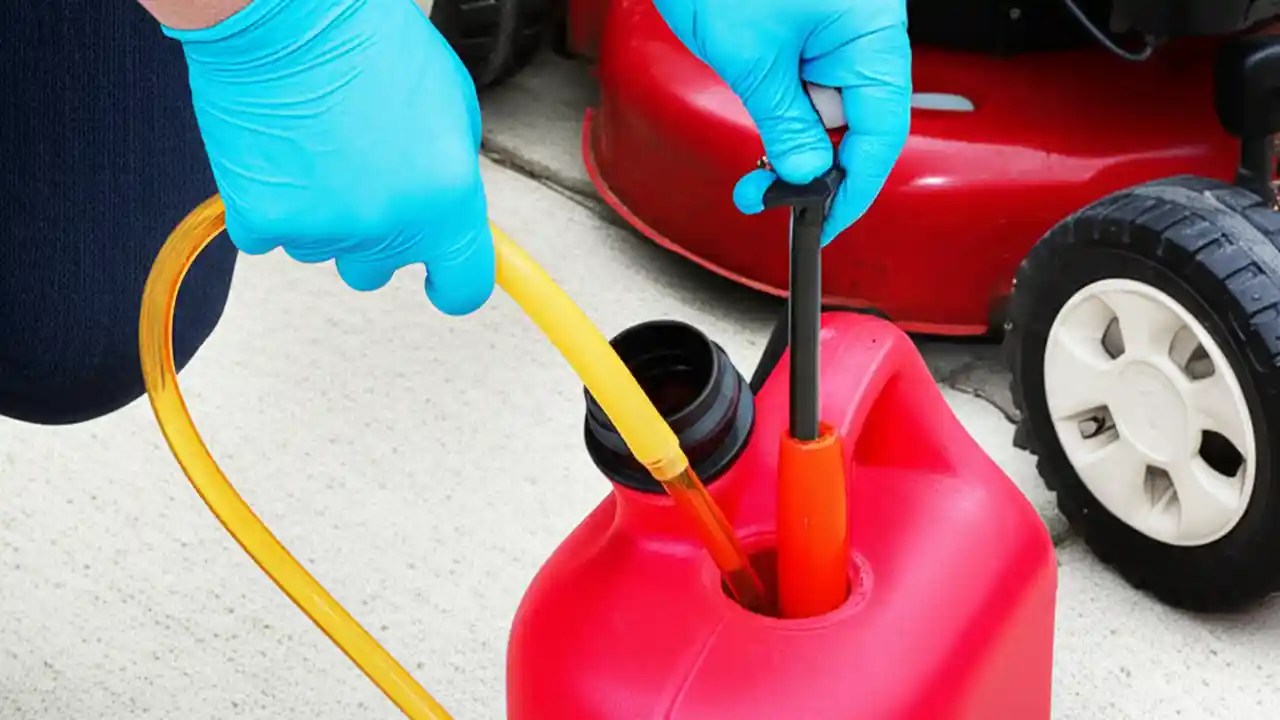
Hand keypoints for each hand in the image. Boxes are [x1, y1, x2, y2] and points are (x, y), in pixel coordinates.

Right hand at [165, 0, 493, 314]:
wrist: (286, 16)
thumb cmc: (369, 41)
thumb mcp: (451, 101)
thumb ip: (450, 169)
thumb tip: (443, 205)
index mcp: (447, 202)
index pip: (464, 286)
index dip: (451, 284)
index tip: (440, 278)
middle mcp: (387, 227)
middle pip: (378, 272)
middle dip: (373, 236)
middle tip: (359, 175)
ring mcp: (322, 230)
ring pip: (323, 250)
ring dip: (321, 215)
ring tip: (315, 146)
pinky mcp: (262, 220)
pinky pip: (268, 236)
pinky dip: (270, 205)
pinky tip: (277, 155)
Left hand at [652, 0, 911, 244]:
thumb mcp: (750, 58)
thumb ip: (785, 123)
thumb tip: (807, 173)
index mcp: (870, 32)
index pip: (882, 132)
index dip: (856, 185)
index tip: (827, 222)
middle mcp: (862, 28)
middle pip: (856, 121)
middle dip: (813, 164)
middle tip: (766, 195)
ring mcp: (835, 24)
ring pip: (827, 103)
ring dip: (791, 135)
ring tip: (753, 157)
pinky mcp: (807, 21)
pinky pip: (807, 77)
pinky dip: (784, 105)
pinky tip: (761, 118)